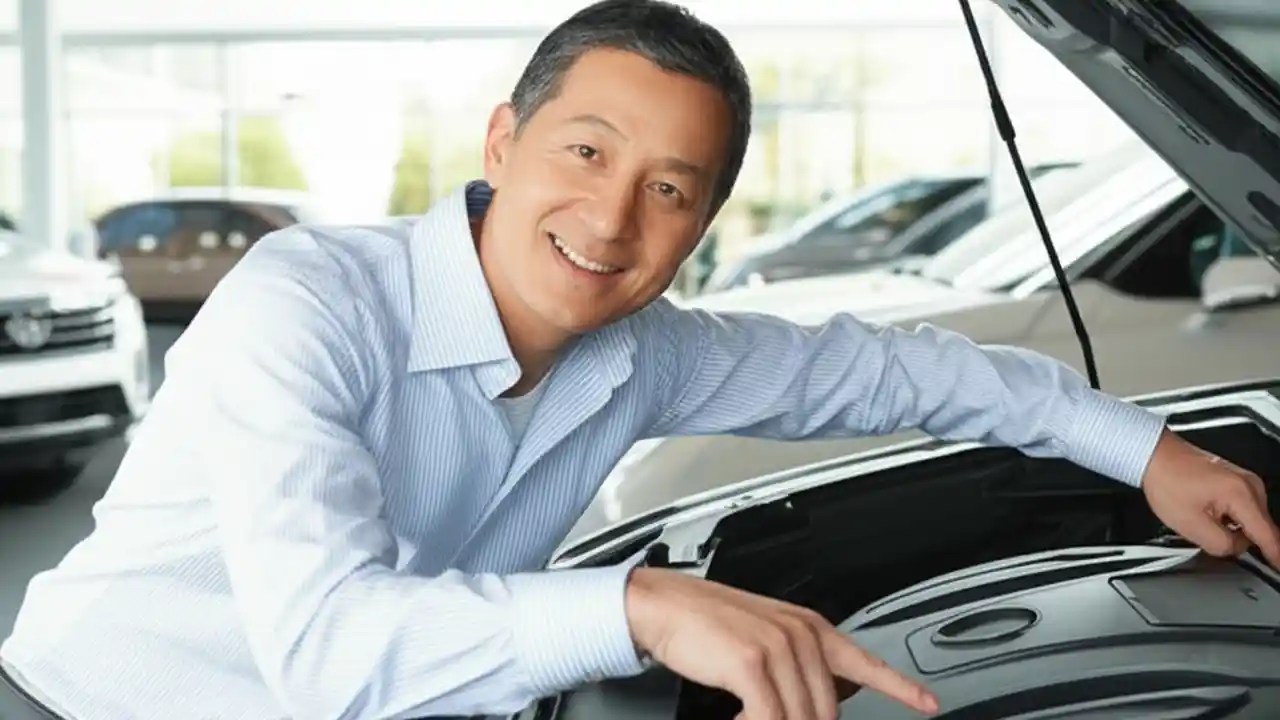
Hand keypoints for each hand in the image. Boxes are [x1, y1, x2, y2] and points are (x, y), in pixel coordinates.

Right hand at [624, 567, 938, 719]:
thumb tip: (828, 693)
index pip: (866, 661)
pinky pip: (769, 718)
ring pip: (800, 718)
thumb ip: (800, 663)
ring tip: (746, 715)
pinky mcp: (752, 663)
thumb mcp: (765, 636)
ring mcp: (780, 647)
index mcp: (810, 627)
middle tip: (767, 716)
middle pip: (826, 711)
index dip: (901, 687)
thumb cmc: (707, 623)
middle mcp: (802, 635)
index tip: (927, 704)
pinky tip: (736, 719)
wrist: (663, 604)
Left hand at [1141, 429, 1279, 567]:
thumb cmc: (1166, 481)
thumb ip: (1221, 543)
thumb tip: (1237, 548)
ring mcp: (1245, 480)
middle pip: (1260, 528)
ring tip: (1201, 515)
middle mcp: (1249, 484)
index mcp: (1241, 494)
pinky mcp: (1237, 481)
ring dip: (1232, 527)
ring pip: (1251, 519)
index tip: (1279, 567)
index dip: (1275, 556)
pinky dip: (1229, 516)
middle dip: (1240, 538)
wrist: (1155, 456)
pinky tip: (1206, 510)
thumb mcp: (1189, 524)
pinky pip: (1243, 508)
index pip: (1268, 534)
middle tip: (1207, 530)